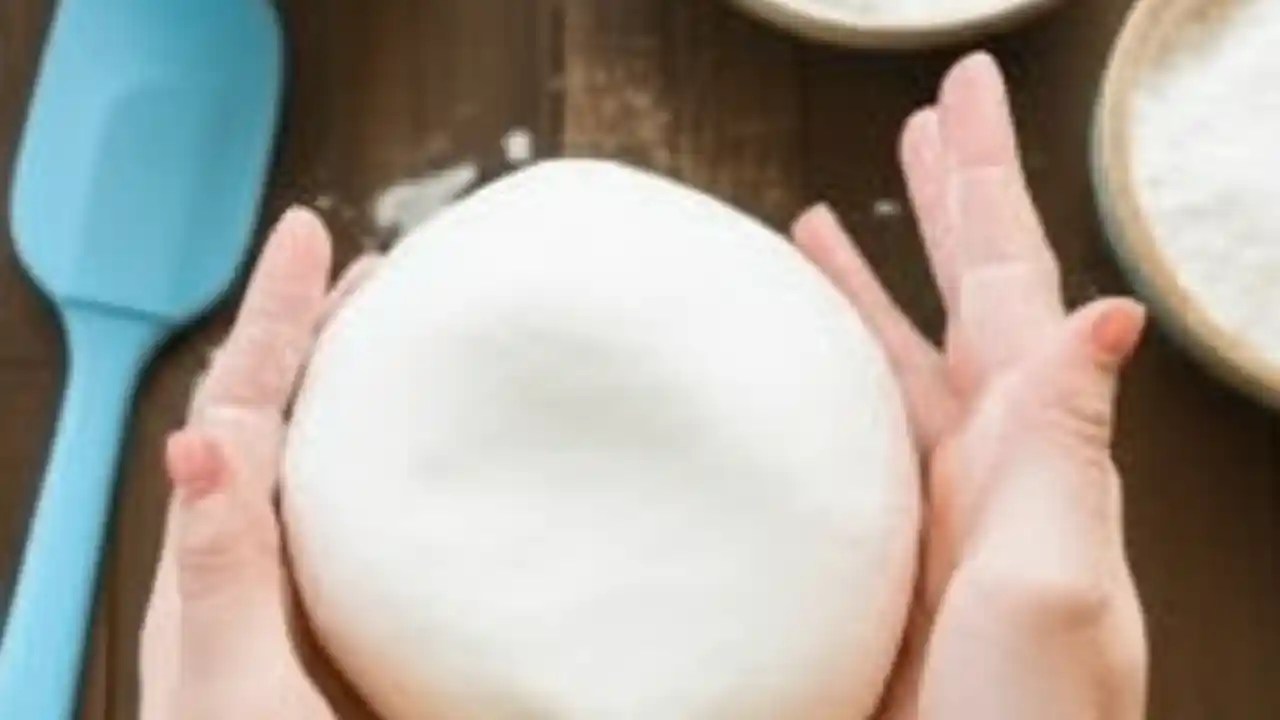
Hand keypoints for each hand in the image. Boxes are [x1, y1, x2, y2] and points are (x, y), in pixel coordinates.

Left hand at [138, 208, 378, 719]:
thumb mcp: (230, 683)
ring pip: (316, 458)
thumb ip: (219, 572)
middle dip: (313, 330)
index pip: (241, 406)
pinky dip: (384, 459)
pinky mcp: (343, 622)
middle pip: (275, 413)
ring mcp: (296, 591)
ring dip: (346, 383)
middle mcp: (251, 562)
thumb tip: (196, 440)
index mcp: (217, 560)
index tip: (310, 234)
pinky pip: (354, 513)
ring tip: (388, 334)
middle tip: (370, 272)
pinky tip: (419, 462)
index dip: (276, 314)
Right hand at [792, 53, 1147, 718]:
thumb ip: (1069, 449)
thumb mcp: (1054, 586)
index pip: (1012, 287)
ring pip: (901, 366)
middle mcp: (987, 472)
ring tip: (827, 229)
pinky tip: (805, 365)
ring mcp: (931, 512)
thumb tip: (1106, 314)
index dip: (987, 183)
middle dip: (945, 206)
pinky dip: (833, 384)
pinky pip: (856, 440)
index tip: (964, 94)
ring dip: (871, 289)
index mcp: (1031, 459)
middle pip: (964, 304)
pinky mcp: (879, 555)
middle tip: (921, 124)